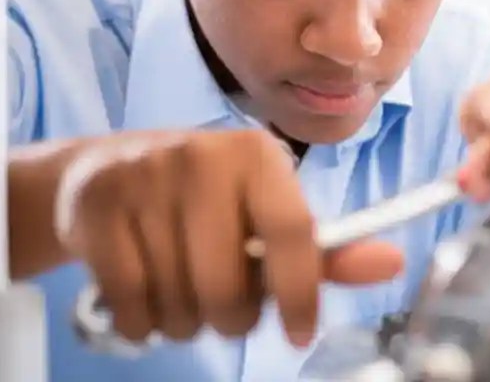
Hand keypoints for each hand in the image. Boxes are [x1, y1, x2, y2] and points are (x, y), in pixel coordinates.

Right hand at [53, 130, 402, 346]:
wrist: (103, 172)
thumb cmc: (206, 200)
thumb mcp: (265, 211)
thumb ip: (325, 249)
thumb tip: (392, 265)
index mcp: (258, 156)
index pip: (293, 232)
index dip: (300, 293)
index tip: (300, 334)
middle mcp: (203, 157)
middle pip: (230, 284)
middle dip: (231, 317)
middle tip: (224, 306)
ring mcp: (145, 177)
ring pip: (179, 300)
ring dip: (184, 320)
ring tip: (181, 289)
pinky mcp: (96, 205)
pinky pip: (130, 302)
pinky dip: (142, 321)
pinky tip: (146, 294)